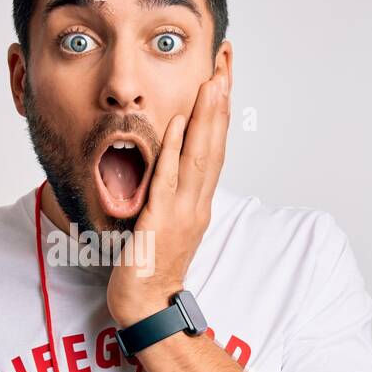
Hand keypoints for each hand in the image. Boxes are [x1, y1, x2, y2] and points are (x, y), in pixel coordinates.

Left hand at [107, 67, 230, 328]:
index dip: (220, 112)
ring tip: (213, 82)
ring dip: (206, 118)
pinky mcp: (160, 222)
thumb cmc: (150, 268)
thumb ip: (169, 194)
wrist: (145, 306)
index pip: (214, 148)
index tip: (224, 78)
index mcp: (197, 202)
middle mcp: (196, 203)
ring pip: (199, 157)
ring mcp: (182, 213)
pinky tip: (177, 124)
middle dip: (220, 102)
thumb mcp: (164, 222)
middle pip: (214, 145)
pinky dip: (174, 150)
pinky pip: (167, 180)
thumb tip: (168, 167)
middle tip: (225, 65)